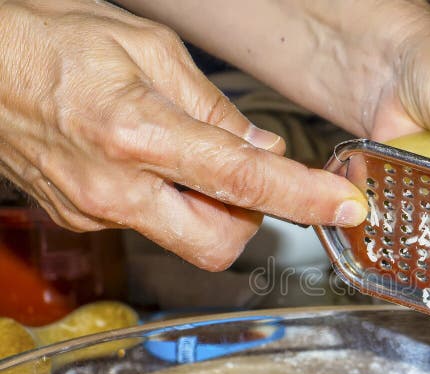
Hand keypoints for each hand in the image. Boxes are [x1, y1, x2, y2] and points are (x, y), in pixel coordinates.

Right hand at [0, 0, 366, 270]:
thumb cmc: (52, 41)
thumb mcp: (146, 48)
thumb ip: (213, 107)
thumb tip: (261, 147)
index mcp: (138, 132)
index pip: (244, 179)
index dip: (304, 198)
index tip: (344, 207)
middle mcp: (116, 187)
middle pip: (219, 243)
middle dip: (250, 220)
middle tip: (245, 177)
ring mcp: (95, 211)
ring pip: (185, 242)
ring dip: (211, 212)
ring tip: (188, 161)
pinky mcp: (82, 220)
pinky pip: (149, 226)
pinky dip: (170, 204)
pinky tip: (152, 166)